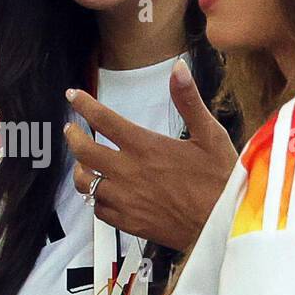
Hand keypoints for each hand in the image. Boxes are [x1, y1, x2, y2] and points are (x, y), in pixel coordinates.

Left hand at [65, 58, 236, 251]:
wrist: (223, 226)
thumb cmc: (221, 181)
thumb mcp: (210, 134)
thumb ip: (189, 100)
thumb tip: (178, 68)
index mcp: (146, 147)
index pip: (103, 119)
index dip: (83, 105)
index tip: (72, 96)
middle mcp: (129, 172)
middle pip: (83, 151)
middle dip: (72, 136)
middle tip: (71, 130)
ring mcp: (125, 199)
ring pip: (85, 183)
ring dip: (80, 170)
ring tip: (83, 164)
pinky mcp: (128, 222)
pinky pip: (98, 210)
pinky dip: (96, 199)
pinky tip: (103, 193)